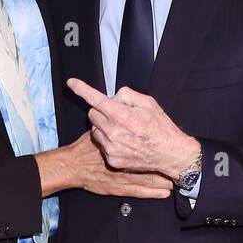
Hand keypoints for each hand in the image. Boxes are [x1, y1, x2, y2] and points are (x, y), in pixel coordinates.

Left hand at [67, 77, 199, 179]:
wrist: (170, 154)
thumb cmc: (161, 127)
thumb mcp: (148, 103)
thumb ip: (127, 95)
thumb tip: (112, 98)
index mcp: (122, 115)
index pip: (96, 99)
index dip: (81, 89)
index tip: (71, 83)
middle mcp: (114, 132)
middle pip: (92, 114)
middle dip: (101, 111)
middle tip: (116, 114)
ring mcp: (111, 148)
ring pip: (95, 130)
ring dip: (103, 127)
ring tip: (122, 130)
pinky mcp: (112, 160)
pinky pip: (102, 145)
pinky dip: (109, 141)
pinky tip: (124, 142)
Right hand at [68, 130, 172, 197]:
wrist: (72, 166)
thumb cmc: (85, 148)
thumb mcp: (99, 128)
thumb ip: (111, 121)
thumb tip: (123, 113)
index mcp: (120, 141)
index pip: (145, 143)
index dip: (161, 143)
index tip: (172, 144)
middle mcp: (124, 160)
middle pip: (151, 162)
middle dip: (165, 164)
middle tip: (179, 164)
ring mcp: (122, 176)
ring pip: (149, 179)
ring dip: (164, 180)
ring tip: (177, 180)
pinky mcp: (119, 188)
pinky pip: (140, 192)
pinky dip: (153, 193)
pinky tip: (165, 193)